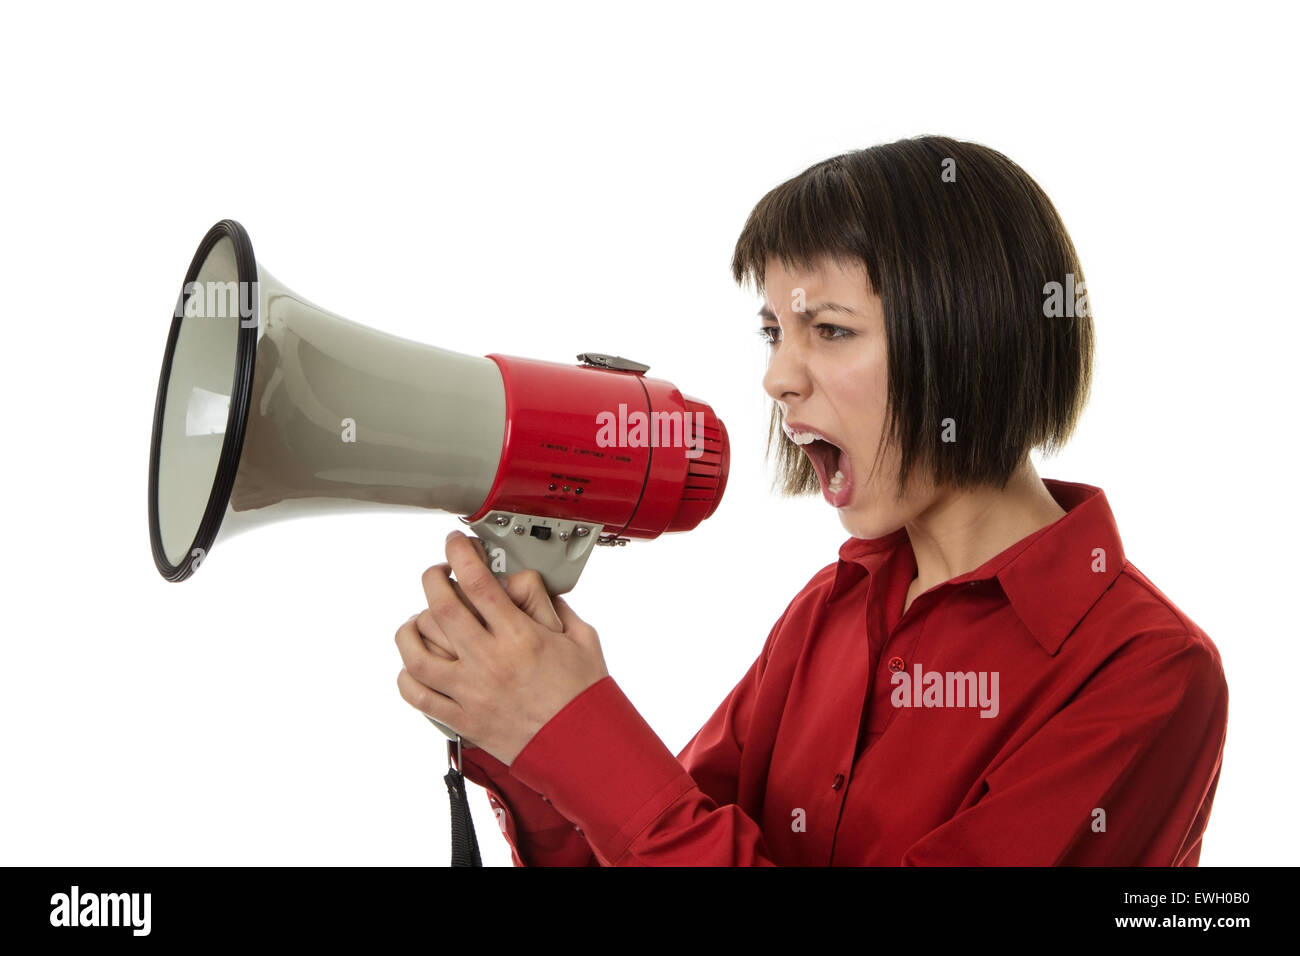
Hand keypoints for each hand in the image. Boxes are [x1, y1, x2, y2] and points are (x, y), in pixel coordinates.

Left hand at [394, 530, 608, 764]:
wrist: (582, 747)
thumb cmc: (584, 695)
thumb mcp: (581, 637)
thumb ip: (554, 606)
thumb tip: (528, 585)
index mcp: (520, 638)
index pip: (477, 582)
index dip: (460, 553)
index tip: (456, 543)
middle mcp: (489, 662)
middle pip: (440, 608)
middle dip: (433, 578)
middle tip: (439, 572)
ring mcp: (470, 692)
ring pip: (416, 652)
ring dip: (410, 627)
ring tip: (419, 617)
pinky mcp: (462, 719)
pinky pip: (418, 696)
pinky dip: (407, 675)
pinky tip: (415, 662)